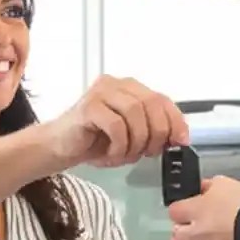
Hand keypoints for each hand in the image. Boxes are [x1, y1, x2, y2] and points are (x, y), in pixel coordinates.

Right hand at [47, 75, 188, 168]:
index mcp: (130, 88)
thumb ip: (153, 131)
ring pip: (135, 113)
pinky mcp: (88, 107)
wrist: (59, 148)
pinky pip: (116, 125)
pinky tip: (111, 154)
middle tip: (148, 153)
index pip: (162, 99)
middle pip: (152, 104)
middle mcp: (116, 84)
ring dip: (136, 141)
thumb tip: (178, 138)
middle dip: (157, 134)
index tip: (180, 142)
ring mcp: (101, 93)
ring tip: (125, 155)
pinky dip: (119, 145)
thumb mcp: (133, 137)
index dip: (176, 121)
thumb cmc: (95, 142)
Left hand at [167, 176, 239, 239]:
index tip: (190, 208)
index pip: (174, 211)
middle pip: (177, 236)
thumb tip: (202, 188)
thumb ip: (209, 186)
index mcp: (194, 210)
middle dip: (183, 232)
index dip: (181, 210)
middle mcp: (195, 232)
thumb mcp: (226, 184)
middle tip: (196, 227)